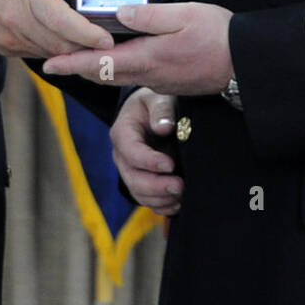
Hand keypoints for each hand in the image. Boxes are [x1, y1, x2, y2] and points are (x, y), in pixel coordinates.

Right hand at [0, 0, 113, 58]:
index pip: (62, 22)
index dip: (88, 34)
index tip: (107, 39)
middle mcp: (18, 22)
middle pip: (62, 45)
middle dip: (88, 46)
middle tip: (110, 40)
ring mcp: (11, 39)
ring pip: (52, 54)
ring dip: (73, 50)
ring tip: (93, 42)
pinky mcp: (6, 49)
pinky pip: (39, 54)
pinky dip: (56, 50)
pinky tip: (66, 40)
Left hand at [42, 1, 233, 95]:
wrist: (246, 64)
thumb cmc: (219, 36)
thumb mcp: (185, 16)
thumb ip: (150, 16)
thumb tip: (119, 12)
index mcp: (147, 57)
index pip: (100, 61)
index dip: (72, 62)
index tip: (49, 63)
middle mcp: (148, 74)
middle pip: (102, 73)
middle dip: (76, 66)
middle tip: (52, 60)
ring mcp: (157, 80)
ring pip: (116, 76)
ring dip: (93, 68)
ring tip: (75, 58)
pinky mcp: (167, 81)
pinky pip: (132, 76)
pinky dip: (114, 68)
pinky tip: (113, 57)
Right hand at [112, 88, 182, 215]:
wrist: (153, 113)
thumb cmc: (156, 103)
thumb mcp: (158, 98)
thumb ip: (161, 110)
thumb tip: (164, 128)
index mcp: (122, 133)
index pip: (131, 152)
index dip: (149, 162)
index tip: (171, 164)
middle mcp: (121, 156)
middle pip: (133, 178)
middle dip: (156, 186)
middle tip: (180, 186)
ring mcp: (130, 171)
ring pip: (139, 193)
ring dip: (161, 199)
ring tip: (182, 196)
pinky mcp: (140, 182)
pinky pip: (147, 201)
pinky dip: (162, 206)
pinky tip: (178, 203)